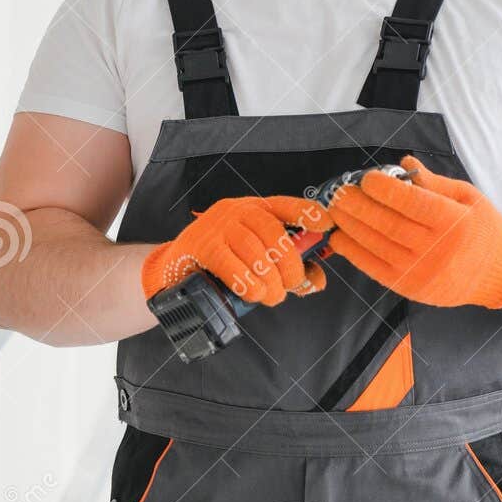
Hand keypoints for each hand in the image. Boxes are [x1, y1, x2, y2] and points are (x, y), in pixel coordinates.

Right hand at [141, 195, 331, 305]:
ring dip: (270, 280)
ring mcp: (218, 225)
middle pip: (274, 233)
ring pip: (255, 251)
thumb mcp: (256, 261)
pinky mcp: (201, 245)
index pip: (285, 205)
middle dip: (290, 264)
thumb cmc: (222, 263)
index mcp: (254, 209)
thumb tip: (317, 281)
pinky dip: (247, 283)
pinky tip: (253, 293)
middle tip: (292, 285)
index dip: (307, 213)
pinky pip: (230, 264)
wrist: (175, 269)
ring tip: (272, 296)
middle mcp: (237, 211)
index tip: (325, 225)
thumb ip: (288, 269)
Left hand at [327, 156, 501, 309]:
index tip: (367, 178)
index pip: (414, 204)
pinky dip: (353, 252)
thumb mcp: (467, 197)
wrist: (495, 271)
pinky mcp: (409, 288)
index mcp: (455, 222)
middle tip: (340, 192)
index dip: (386, 190)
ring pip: (377, 246)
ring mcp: (422, 272)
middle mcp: (437, 250)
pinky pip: (374, 269)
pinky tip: (340, 236)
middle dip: (358, 206)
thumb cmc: (480, 228)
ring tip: (334, 209)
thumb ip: (434, 181)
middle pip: (389, 225)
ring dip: (350, 226)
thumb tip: (404, 162)